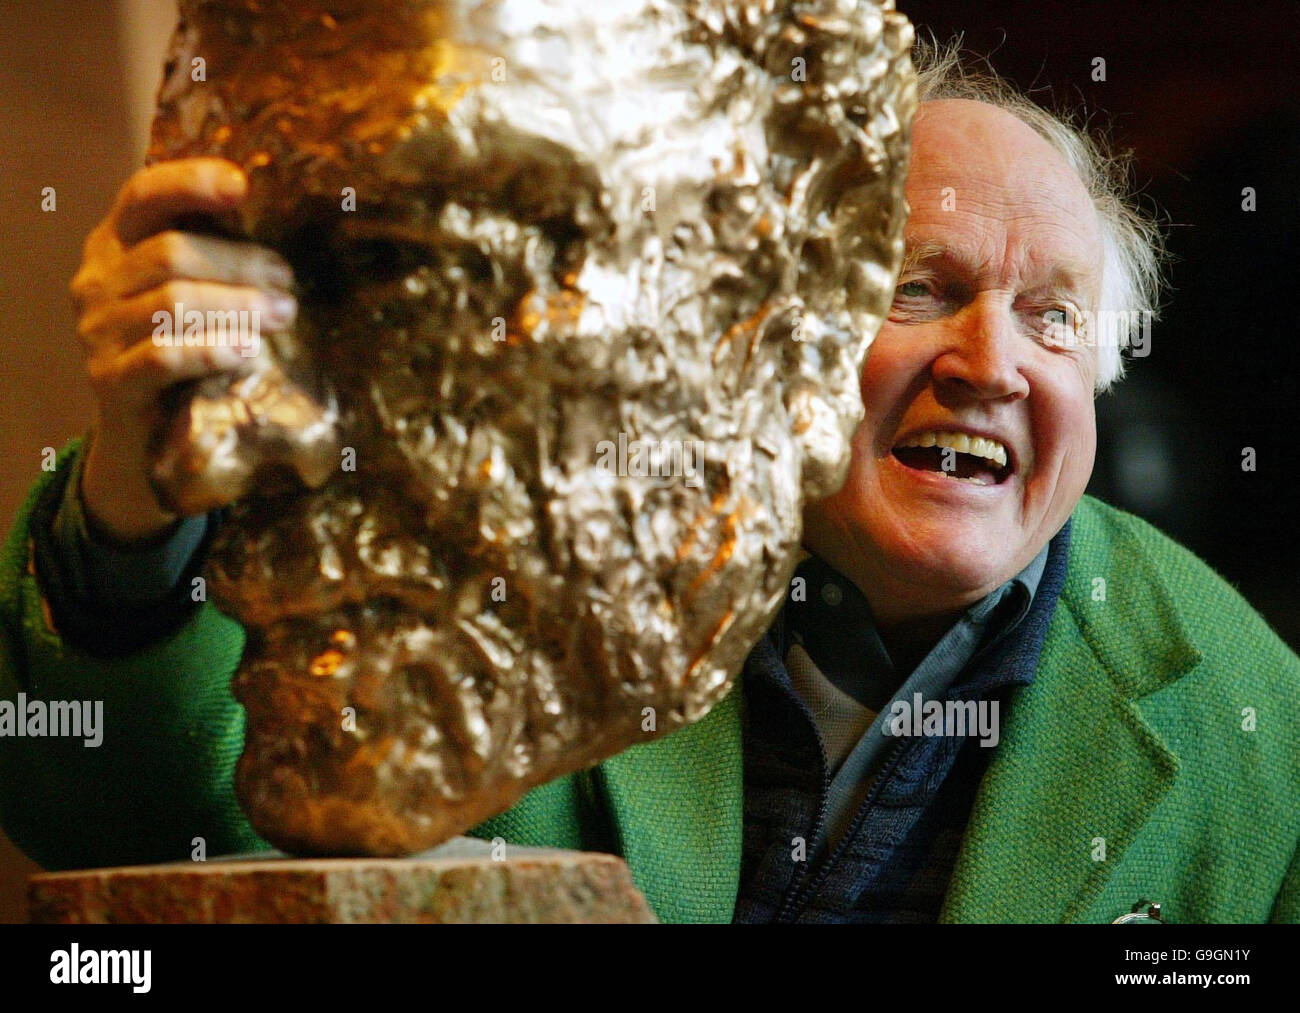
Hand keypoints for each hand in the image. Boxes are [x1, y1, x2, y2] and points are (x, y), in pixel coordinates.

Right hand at [70, 158, 297, 543]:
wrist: (143, 431)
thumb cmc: (182, 347)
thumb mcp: (192, 294)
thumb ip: (215, 260)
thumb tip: (286, 245)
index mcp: (116, 243)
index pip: (144, 195)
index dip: (190, 183)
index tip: (241, 187)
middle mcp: (97, 280)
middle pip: (171, 253)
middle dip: (238, 265)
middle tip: (286, 284)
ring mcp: (97, 331)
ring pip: (173, 302)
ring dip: (237, 306)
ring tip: (281, 315)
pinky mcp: (110, 380)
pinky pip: (164, 356)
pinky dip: (212, 349)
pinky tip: (248, 349)